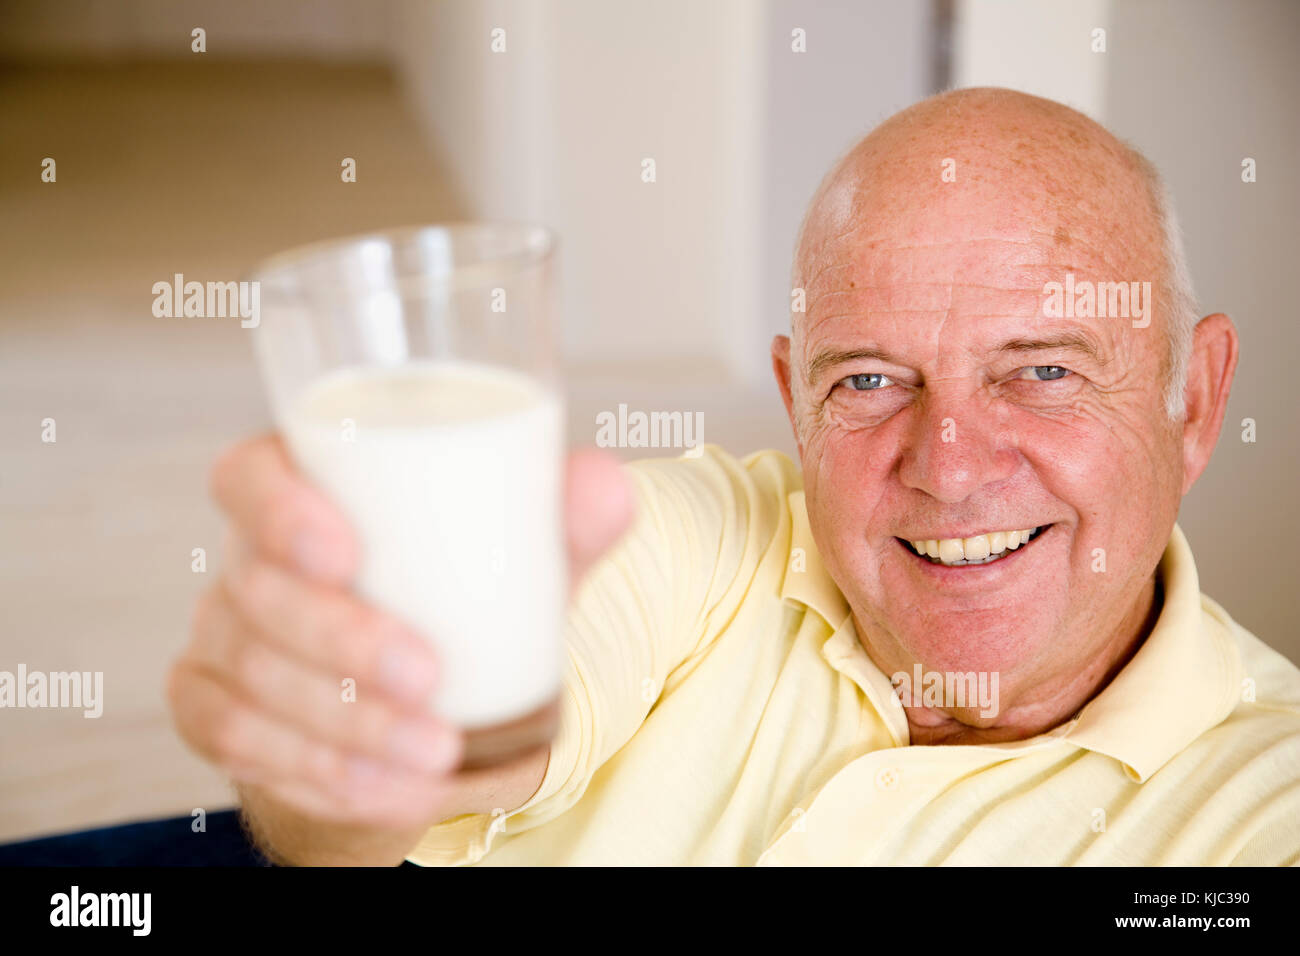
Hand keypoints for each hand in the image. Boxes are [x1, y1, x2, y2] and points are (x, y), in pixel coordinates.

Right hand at [167, 434, 633, 830]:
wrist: (410, 706)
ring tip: (434, 750)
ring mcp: (223, 639)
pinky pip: (236, 743)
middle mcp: (250, 562)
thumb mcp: (510, 567)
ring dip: (344, 724)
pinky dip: (320, 772)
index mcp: (306, 496)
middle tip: (427, 678)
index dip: (279, 511)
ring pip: (251, 679)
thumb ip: (558, 524)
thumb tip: (608, 485)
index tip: (345, 553)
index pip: (250, 478)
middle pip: (257, 591)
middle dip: (340, 642)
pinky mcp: (214, 710)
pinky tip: (389, 788)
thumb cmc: (456, 606)